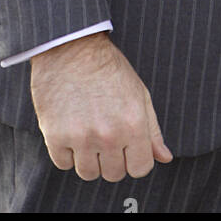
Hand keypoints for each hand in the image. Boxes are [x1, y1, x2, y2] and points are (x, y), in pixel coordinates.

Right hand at [30, 30, 172, 180]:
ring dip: (89, 158)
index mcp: (134, 124)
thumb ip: (152, 130)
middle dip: (112, 158)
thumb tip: (165, 157)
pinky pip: (63, 164)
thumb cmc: (108, 68)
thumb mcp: (139, 93)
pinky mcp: (55, 135)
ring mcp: (81, 137)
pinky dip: (66, 152)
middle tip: (105, 134)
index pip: (140, 169)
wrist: (71, 47)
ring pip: (88, 173)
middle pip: (113, 174)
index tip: (127, 147)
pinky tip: (70, 129)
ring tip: (87, 132)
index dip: (135, 159)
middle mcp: (109, 134)